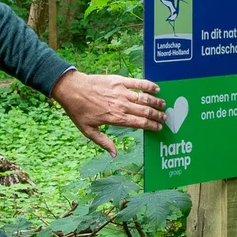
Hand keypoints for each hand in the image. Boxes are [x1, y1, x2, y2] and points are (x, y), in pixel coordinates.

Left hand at [51, 71, 165, 155]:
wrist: (71, 90)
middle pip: (146, 111)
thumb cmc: (78, 110)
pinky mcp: (119, 81)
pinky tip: (156, 88)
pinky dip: (149, 85)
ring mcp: (121, 92)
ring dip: (156, 102)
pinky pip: (138, 83)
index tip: (159, 127)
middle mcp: (121, 106)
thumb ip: (103, 142)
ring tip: (163, 104)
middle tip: (165, 117)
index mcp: (116, 119)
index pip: (140, 124)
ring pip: (145, 98)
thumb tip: (114, 155)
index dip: (152, 126)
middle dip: (158, 115)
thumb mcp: (88, 131)